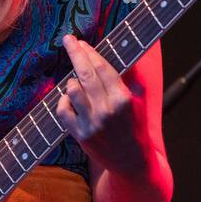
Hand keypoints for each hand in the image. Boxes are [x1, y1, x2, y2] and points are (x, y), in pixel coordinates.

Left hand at [55, 33, 147, 175]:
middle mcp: (107, 110)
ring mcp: (92, 123)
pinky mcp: (80, 135)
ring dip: (72, 81)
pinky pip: (62, 110)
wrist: (131, 162)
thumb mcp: (138, 102)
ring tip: (77, 81)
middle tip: (68, 39)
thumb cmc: (134, 127)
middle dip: (75, 53)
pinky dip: (64, 101)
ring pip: (71, 89)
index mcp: (124, 99)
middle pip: (85, 74)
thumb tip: (125, 54)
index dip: (91, 53)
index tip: (82, 42)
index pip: (103, 68)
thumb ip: (131, 79)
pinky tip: (71, 100)